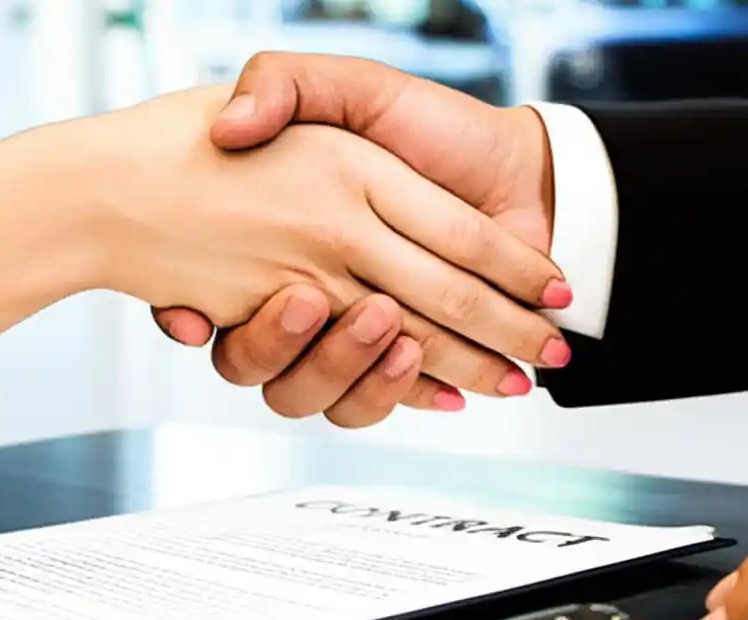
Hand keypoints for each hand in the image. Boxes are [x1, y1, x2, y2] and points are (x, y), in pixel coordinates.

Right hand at [154, 54, 558, 423]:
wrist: (519, 166)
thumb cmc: (437, 129)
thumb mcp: (351, 87)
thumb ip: (283, 84)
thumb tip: (230, 128)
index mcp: (282, 230)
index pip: (228, 285)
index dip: (244, 302)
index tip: (304, 295)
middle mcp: (303, 288)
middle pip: (265, 357)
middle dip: (319, 347)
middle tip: (356, 310)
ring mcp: (341, 331)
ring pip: (309, 392)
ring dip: (355, 373)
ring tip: (402, 338)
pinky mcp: (385, 361)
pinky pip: (360, 407)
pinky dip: (398, 398)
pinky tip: (444, 388)